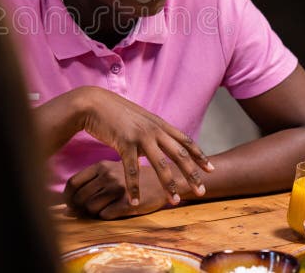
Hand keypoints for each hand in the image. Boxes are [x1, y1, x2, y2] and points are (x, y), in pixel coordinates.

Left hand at [64, 161, 169, 218]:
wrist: (163, 180)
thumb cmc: (131, 178)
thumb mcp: (111, 172)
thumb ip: (91, 183)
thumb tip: (66, 205)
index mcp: (100, 166)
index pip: (72, 183)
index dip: (67, 198)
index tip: (71, 205)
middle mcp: (107, 175)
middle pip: (79, 198)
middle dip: (78, 209)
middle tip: (85, 212)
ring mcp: (118, 188)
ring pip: (91, 208)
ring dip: (92, 213)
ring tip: (102, 210)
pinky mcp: (128, 202)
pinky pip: (106, 215)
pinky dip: (105, 216)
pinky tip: (114, 211)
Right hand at [70, 86, 211, 205]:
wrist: (93, 103)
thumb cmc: (115, 112)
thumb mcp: (139, 119)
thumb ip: (152, 131)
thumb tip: (160, 144)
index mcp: (159, 123)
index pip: (185, 140)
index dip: (199, 155)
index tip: (211, 169)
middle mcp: (154, 129)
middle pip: (179, 154)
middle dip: (192, 174)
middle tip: (202, 191)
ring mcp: (140, 135)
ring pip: (160, 164)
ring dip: (168, 184)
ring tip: (175, 201)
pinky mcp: (124, 143)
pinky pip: (132, 169)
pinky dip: (134, 187)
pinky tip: (135, 201)